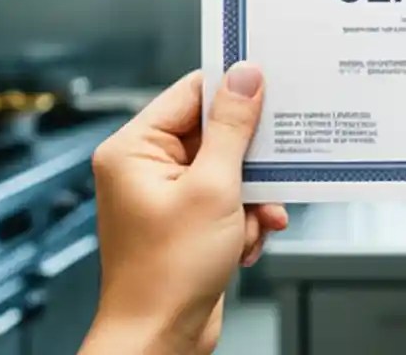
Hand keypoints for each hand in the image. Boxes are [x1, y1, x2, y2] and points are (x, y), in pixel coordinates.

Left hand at [80, 63, 286, 354]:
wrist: (160, 337)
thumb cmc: (167, 274)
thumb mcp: (213, 188)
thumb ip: (233, 128)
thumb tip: (245, 77)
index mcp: (133, 148)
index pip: (189, 93)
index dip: (232, 90)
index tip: (270, 86)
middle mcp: (144, 167)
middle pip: (214, 133)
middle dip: (248, 161)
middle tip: (271, 167)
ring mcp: (165, 195)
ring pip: (228, 169)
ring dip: (251, 197)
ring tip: (253, 221)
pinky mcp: (185, 219)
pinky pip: (227, 199)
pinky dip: (244, 219)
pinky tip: (245, 242)